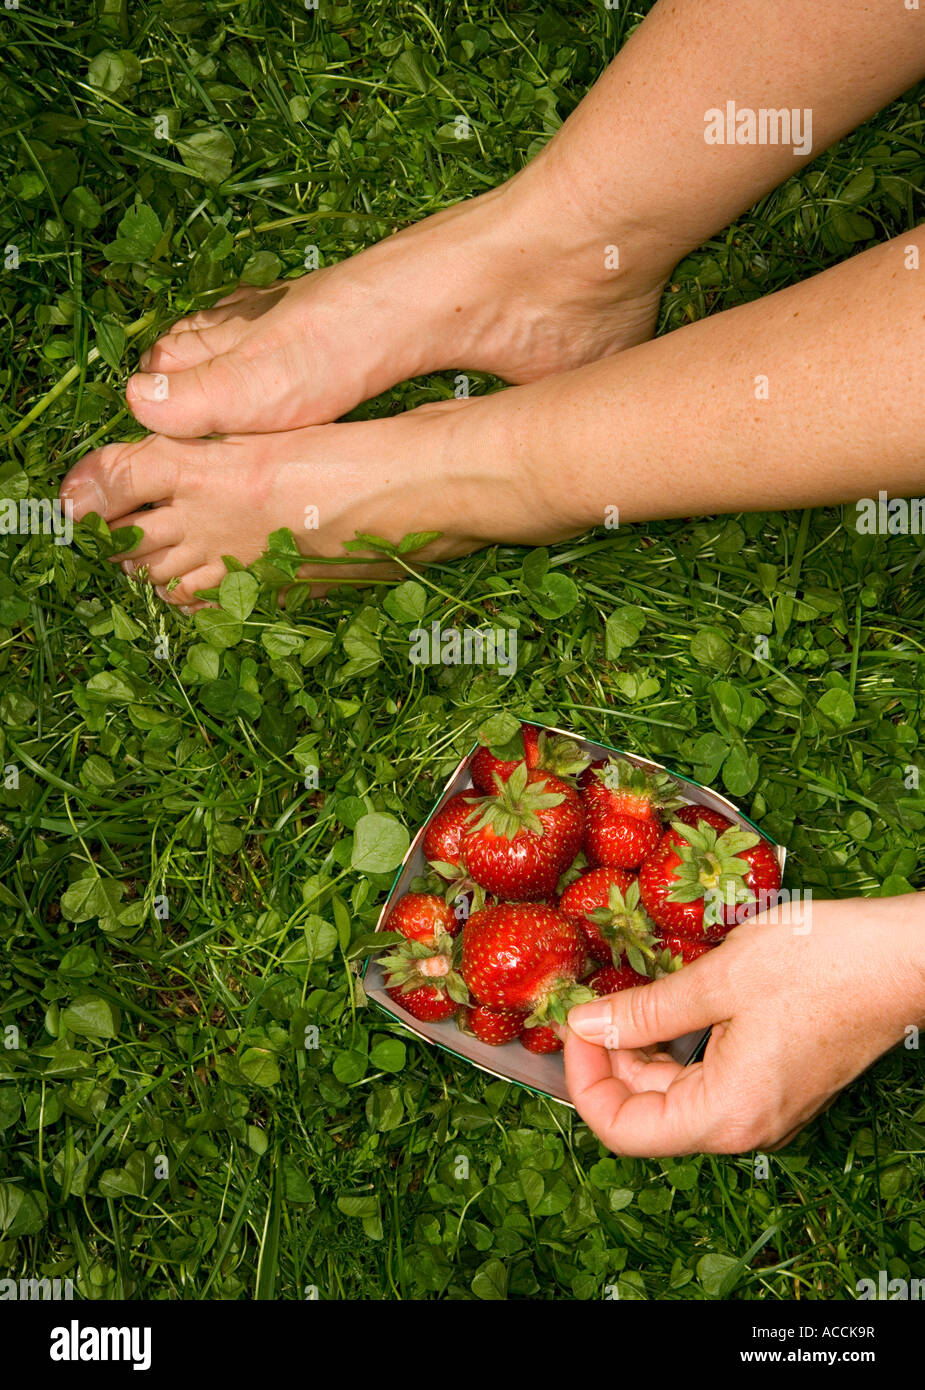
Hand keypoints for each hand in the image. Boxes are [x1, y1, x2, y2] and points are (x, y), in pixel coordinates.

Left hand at [564, 894, 924, 1155]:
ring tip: (627, 992)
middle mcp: (742, 1126)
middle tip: (593, 1000)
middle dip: (609, 1059)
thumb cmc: (822, 964)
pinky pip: (707, 1078)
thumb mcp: (718, 979)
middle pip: (646, 1113)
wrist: (901, 959)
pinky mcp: (775, 1084)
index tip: (575, 1024)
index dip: (584, 1079)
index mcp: (724, 1114)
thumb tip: (585, 1024)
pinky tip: (669, 1000)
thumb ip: (644, 1010)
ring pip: (676, 1094)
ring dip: (642, 1048)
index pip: (621, 1130)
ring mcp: (762, 1108)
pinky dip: (677, 1045)